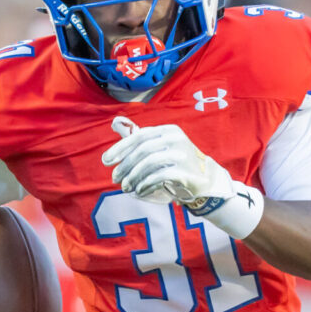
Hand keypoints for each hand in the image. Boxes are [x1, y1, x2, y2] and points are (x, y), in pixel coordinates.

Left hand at [102, 118, 236, 205]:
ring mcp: (182, 154)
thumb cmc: (177, 162)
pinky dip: (146, 184)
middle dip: (125, 165)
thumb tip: (114, 122)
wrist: (204, 180)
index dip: (120, 148)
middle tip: (115, 178)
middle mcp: (176, 139)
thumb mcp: (159, 147)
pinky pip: (159, 177)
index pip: (139, 136)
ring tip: (125, 187)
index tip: (106, 161)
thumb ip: (138, 138)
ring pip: (149, 163)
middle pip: (143, 150)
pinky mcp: (185, 171)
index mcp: (168, 130)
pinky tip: (140, 190)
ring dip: (133, 177)